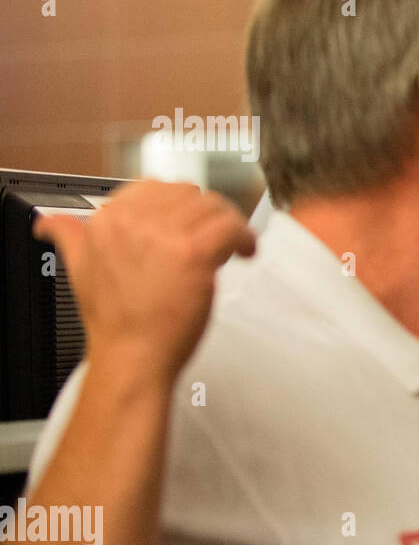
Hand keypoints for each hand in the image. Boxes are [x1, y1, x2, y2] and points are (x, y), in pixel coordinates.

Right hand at [32, 180, 255, 383]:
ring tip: (232, 245)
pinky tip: (244, 251)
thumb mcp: (80, 270)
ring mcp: (163, 237)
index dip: (179, 203)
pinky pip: (230, 226)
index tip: (190, 222)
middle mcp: (132, 222)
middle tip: (216, 234)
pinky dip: (244, 236)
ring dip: (229, 224)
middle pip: (188, 194)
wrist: (131, 357)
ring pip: (213, 207)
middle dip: (206, 212)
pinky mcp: (193, 254)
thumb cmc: (116, 322)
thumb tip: (49, 222)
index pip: (154, 186)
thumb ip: (70, 237)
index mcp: (106, 220)